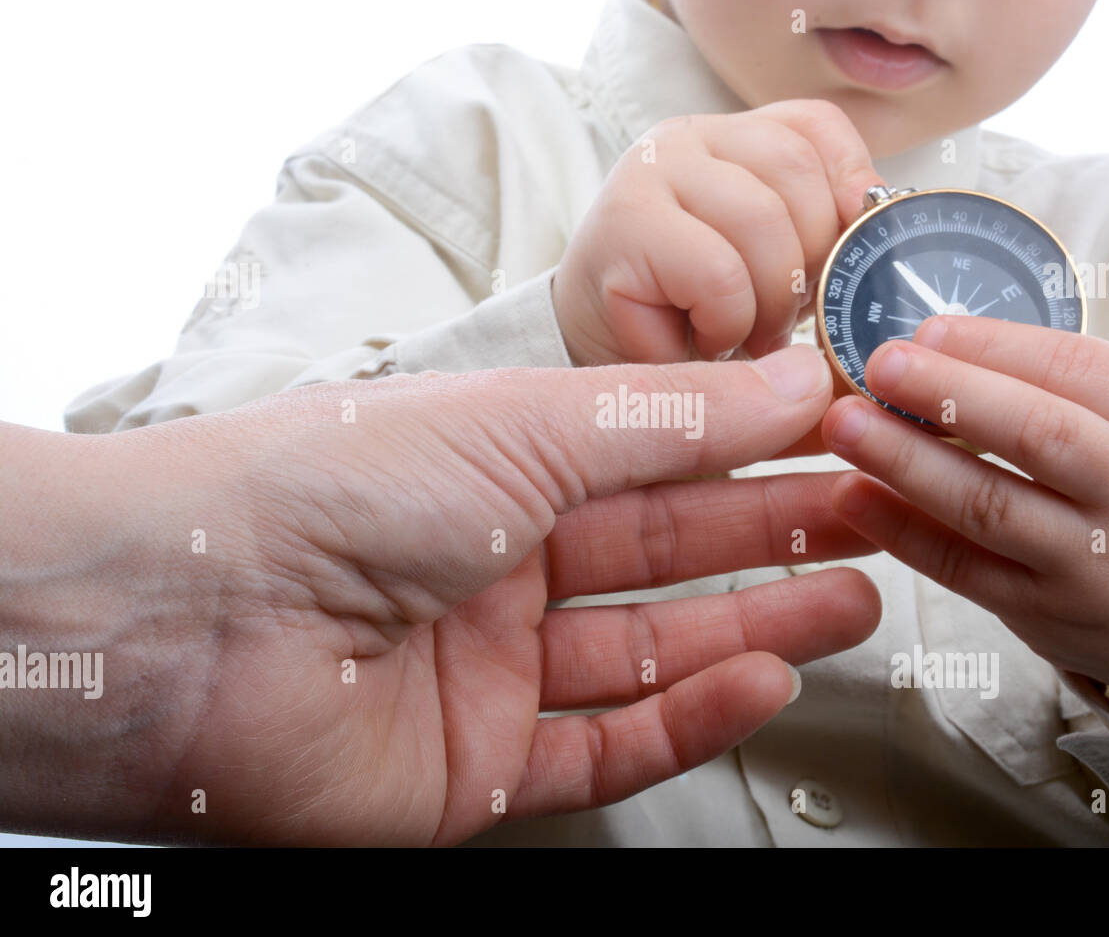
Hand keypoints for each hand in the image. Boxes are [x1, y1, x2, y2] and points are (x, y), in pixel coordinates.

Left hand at [0, 346, 880, 844]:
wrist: (195, 617)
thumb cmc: (335, 484)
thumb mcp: (522, 424)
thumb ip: (664, 419)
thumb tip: (788, 381)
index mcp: (493, 472)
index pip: (649, 460)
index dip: (746, 451)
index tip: (838, 435)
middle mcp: (493, 571)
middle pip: (662, 559)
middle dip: (772, 540)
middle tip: (871, 520)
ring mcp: (488, 672)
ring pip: (650, 655)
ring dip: (756, 629)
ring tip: (855, 599)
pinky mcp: (478, 768)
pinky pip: (606, 746)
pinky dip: (689, 719)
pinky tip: (764, 683)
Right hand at [553, 98, 881, 365]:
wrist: (592, 350)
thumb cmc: (688, 315)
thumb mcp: (765, 266)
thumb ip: (817, 234)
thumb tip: (885, 227)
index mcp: (730, 138)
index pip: (816, 127)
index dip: (851, 187)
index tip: (849, 255)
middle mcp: (687, 137)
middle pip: (798, 171)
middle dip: (813, 262)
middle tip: (787, 321)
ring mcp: (650, 172)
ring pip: (763, 222)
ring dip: (770, 304)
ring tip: (743, 337)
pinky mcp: (625, 224)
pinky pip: (720, 272)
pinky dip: (728, 322)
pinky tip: (704, 340)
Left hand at [821, 316, 1108, 738]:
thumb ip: (1073, 394)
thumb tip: (947, 347)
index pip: (1084, 371)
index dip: (998, 346)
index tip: (927, 327)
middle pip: (1040, 435)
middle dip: (949, 394)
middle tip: (878, 364)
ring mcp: (1092, 567)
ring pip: (990, 507)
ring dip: (907, 462)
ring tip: (844, 424)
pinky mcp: (1045, 617)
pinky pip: (963, 571)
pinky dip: (902, 533)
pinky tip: (852, 496)